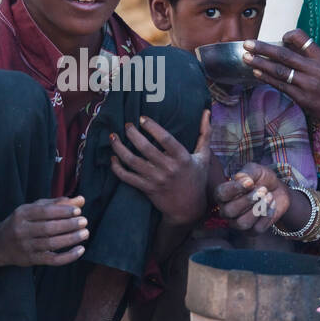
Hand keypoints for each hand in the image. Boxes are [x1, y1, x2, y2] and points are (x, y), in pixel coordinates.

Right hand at [0, 196, 88, 267]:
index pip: (44, 211)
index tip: (78, 210)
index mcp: (22, 213)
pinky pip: (52, 260)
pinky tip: (80, 250)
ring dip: (70, 239)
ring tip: (85, 233)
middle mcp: (22, 230)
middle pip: (48, 228)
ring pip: (51, 244)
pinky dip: (68, 256)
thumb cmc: (22, 222)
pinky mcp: (30, 260)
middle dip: (69, 225)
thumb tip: (81, 200)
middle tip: (84, 221)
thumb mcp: (34, 209)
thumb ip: (57, 204)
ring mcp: (25, 246)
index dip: (62, 211)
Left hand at [110, 111, 211, 226]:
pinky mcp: (147, 189)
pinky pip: (128, 178)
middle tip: (127, 125)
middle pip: (145, 148)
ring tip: (113, 137)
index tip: (142, 118)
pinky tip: (113, 158)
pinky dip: (117, 168)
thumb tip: (206, 111)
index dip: (152, 127)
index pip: (166, 139)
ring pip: (133, 162)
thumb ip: (205, 133)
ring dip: (119, 149)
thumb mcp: (204, 156)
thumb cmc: (196, 178)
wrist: (189, 209)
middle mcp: (169, 168)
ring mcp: (156, 179)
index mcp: (182, 158)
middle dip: (132, 134)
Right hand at [214, 163, 290, 232]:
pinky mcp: (252, 231)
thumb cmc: (262, 179)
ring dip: (258, 209)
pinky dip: (267, 216)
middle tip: (263, 189)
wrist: (277, 189)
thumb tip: (240, 178)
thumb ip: (247, 173)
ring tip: (269, 196)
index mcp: (223, 194)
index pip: (220, 194)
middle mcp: (227, 210)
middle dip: (248, 200)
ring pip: (242, 223)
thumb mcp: (255, 170)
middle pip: (229, 211)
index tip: (250, 182)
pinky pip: (257, 229)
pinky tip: (272, 204)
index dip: (234, 188)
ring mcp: (238, 223)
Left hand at [242, 29, 319, 130]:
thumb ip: (307, 57)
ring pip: (279, 70)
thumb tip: (283, 46)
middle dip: (263, 48)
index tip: (279, 37)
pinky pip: (280, 86)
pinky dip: (266, 78)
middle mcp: (315, 68)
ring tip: (246, 57)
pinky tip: (256, 73)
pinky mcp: (302, 98)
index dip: (288, 35)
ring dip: (260, 63)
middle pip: (284, 54)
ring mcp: (308, 84)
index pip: (301, 38)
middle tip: (247, 44)